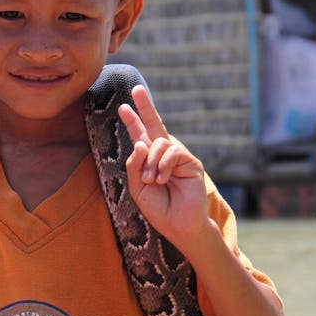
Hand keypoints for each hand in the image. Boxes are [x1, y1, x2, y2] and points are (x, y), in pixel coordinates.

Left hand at [118, 85, 208, 254]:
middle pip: (155, 126)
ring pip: (160, 143)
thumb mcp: (138, 188)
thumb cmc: (159, 210)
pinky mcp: (191, 162)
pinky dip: (163, 165)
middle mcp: (164, 157)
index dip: (133, 122)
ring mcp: (179, 158)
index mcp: (150, 162)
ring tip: (153, 181)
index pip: (141, 137)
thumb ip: (134, 166)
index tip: (124, 107)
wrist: (179, 225)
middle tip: (136, 90)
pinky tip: (163, 179)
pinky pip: (173, 151)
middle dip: (146, 107)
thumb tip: (139, 143)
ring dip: (151, 161)